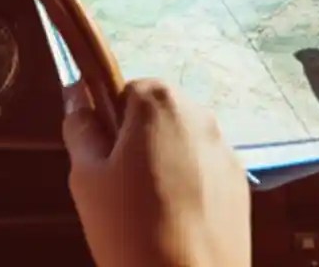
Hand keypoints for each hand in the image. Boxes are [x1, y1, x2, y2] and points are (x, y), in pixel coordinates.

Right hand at [62, 79, 250, 266]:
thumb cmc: (128, 228)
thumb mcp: (86, 177)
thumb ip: (80, 128)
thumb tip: (76, 94)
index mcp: (159, 103)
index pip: (126, 89)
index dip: (110, 122)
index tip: (103, 157)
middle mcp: (200, 115)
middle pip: (159, 113)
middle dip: (139, 139)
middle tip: (119, 185)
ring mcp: (226, 150)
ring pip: (183, 142)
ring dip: (166, 160)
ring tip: (148, 209)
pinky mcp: (242, 184)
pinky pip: (205, 170)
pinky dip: (190, 184)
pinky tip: (175, 220)